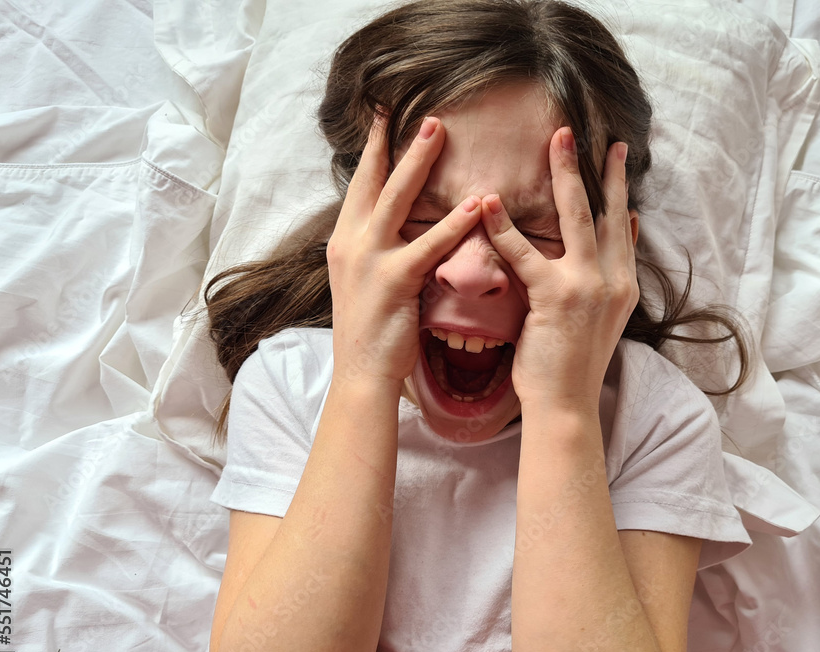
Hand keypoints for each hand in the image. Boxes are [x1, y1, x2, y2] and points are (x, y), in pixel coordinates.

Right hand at [326, 115, 482, 388]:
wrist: (360, 373)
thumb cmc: (369, 331)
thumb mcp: (364, 281)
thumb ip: (376, 249)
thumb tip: (396, 226)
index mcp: (344, 241)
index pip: (361, 185)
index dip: (374, 150)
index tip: (386, 117)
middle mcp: (350, 243)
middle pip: (373, 180)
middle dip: (395, 142)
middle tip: (420, 110)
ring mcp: (368, 259)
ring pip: (394, 199)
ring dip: (417, 161)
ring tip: (440, 131)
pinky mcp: (392, 280)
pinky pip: (426, 245)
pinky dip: (452, 224)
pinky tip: (475, 206)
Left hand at [480, 128, 638, 410]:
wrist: (566, 405)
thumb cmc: (574, 365)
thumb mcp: (603, 318)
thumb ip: (610, 277)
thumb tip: (625, 234)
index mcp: (623, 286)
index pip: (623, 228)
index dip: (618, 190)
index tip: (615, 157)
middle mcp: (613, 281)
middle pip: (607, 211)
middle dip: (600, 168)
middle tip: (590, 132)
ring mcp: (588, 287)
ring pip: (577, 217)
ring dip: (566, 174)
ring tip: (556, 139)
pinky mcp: (555, 298)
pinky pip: (525, 254)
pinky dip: (504, 227)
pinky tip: (488, 202)